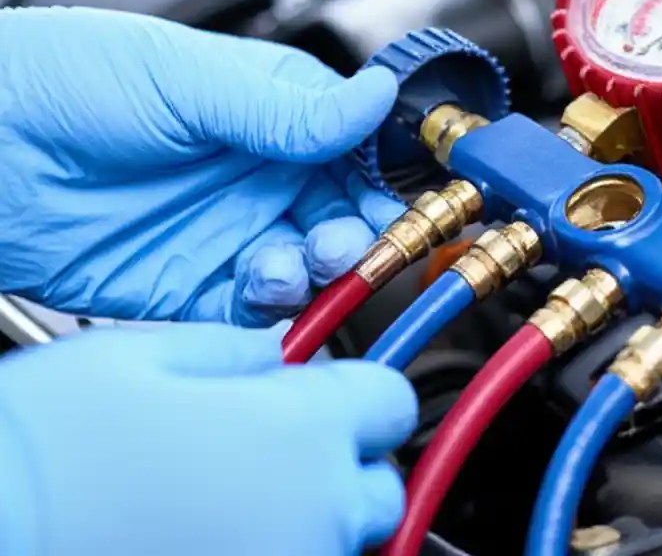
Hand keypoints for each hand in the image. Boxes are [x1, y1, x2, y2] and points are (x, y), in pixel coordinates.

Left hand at [0, 7, 406, 324]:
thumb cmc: (60, 80)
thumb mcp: (186, 79)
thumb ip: (287, 107)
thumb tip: (375, 94)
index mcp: (265, 109)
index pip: (351, 146)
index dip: (378, 175)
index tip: (391, 196)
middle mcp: (254, 171)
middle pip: (341, 213)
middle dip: (358, 231)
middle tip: (350, 238)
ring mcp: (225, 229)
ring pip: (308, 265)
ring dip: (320, 269)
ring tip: (297, 259)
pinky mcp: (191, 284)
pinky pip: (255, 308)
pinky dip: (273, 308)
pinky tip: (261, 285)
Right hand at [0, 324, 416, 554]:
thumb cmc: (44, 451)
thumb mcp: (141, 356)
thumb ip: (235, 350)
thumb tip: (273, 356)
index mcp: (300, 430)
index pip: (392, 402)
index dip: (359, 391)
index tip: (326, 394)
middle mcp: (313, 511)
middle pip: (378, 486)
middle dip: (340, 465)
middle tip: (271, 453)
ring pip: (337, 540)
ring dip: (306, 517)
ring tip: (225, 500)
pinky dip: (271, 550)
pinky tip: (207, 535)